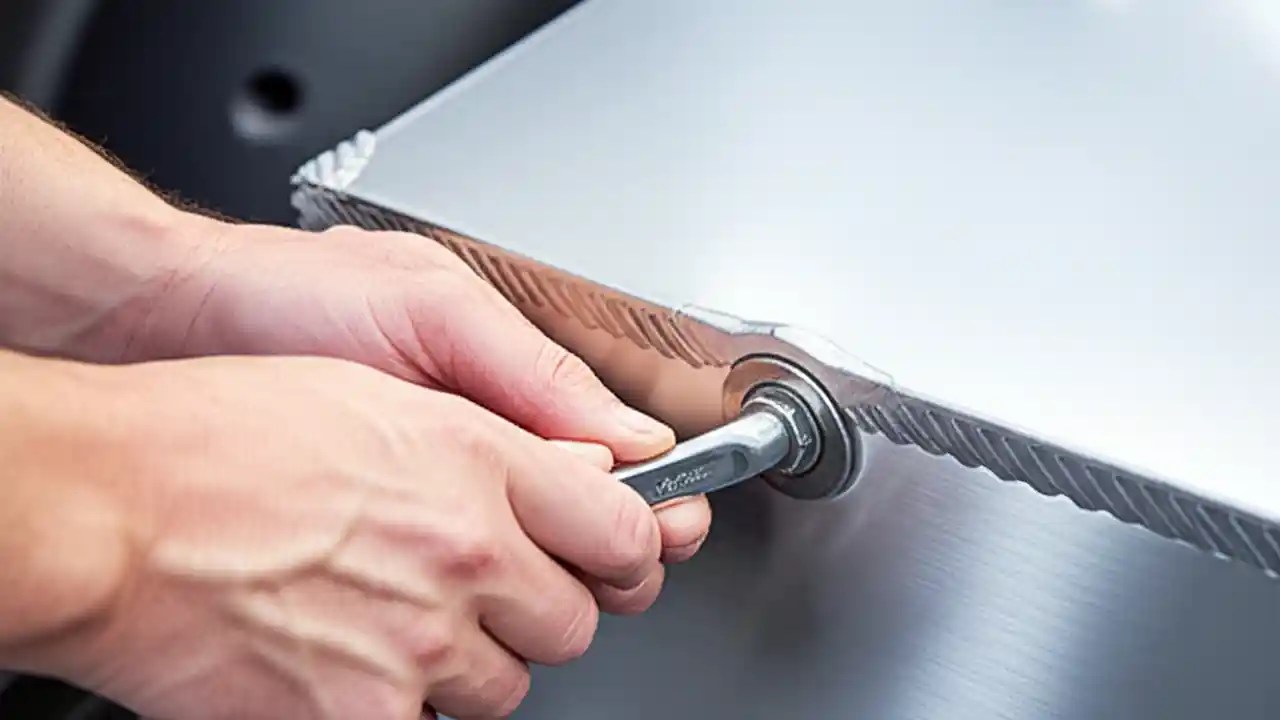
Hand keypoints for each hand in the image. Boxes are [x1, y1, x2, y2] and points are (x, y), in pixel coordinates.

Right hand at [65, 355, 669, 719]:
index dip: (627, 550)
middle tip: (485, 591)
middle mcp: (463, 552)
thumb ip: (492, 438)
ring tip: (395, 622)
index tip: (613, 557)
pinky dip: (402, 706)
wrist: (110, 506)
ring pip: (508, 687)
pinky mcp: (361, 715)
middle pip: (575, 621)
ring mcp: (418, 642)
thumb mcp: (378, 390)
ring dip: (470, 664)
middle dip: (540, 611)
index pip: (622, 529)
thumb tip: (573, 471)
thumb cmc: (219, 433)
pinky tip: (349, 662)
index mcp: (477, 461)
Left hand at [120, 219, 710, 562]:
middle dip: (614, 554)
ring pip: (524, 567)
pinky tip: (467, 611)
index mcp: (511, 395)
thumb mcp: (433, 310)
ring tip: (539, 586)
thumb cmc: (291, 296)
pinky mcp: (375, 542)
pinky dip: (470, 605)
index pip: (615, 464)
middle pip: (583, 529)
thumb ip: (535, 373)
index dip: (652, 503)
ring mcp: (428, 502)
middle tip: (609, 572)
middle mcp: (478, 455)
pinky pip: (446, 586)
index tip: (666, 531)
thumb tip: (634, 439)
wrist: (167, 321)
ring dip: (549, 582)